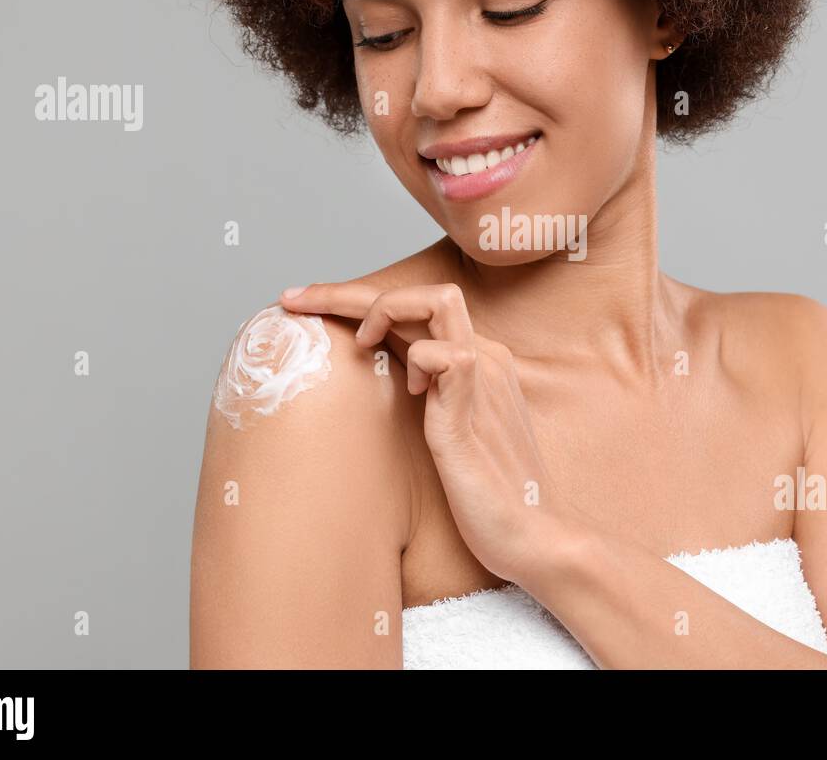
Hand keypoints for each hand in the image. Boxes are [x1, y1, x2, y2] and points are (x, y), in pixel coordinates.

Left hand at [279, 281, 579, 584]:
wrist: (533, 537)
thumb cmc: (489, 496)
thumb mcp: (450, 434)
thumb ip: (427, 401)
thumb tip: (379, 387)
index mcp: (476, 361)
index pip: (418, 308)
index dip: (359, 300)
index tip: (303, 306)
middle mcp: (483, 358)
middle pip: (421, 292)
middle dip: (349, 290)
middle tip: (293, 299)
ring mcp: (483, 379)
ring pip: (438, 300)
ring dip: (385, 307)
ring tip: (357, 343)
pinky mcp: (474, 409)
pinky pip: (446, 356)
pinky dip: (418, 361)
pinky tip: (411, 393)